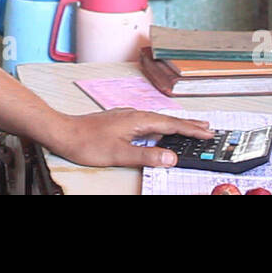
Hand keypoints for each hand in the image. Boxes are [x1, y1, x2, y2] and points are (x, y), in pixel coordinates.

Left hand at [44, 109, 213, 168]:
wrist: (64, 132)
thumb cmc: (87, 142)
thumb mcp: (119, 154)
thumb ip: (146, 156)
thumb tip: (171, 158)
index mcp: (138, 119)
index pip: (171, 124)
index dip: (191, 129)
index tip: (207, 133)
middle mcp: (134, 114)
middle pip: (167, 119)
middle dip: (188, 124)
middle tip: (207, 127)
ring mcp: (127, 116)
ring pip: (157, 120)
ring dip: (175, 125)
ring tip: (189, 128)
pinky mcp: (120, 121)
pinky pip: (147, 122)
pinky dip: (160, 126)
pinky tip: (158, 130)